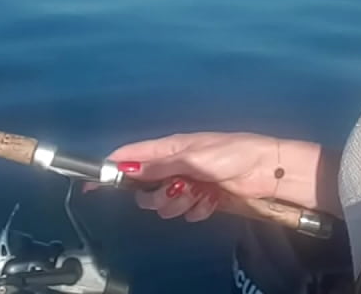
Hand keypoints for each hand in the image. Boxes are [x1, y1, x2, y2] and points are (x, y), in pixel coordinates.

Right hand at [101, 132, 282, 222]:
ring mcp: (188, 183)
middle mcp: (175, 165)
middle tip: (179, 191)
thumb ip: (160, 165)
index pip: (132, 156)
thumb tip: (126, 168)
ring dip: (180, 204)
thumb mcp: (194, 158)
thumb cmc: (233, 155)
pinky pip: (186, 213)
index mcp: (171, 148)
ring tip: (202, 194)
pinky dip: (197, 210)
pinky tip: (213, 201)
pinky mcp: (202, 199)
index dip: (111, 168)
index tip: (92, 183)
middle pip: (144, 188)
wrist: (268, 172)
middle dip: (158, 196)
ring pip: (164, 204)